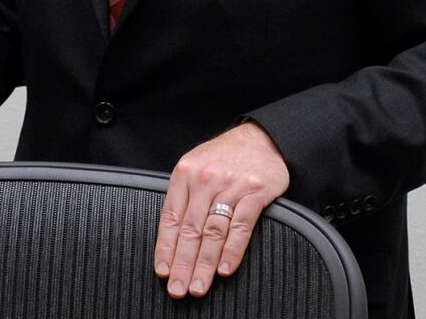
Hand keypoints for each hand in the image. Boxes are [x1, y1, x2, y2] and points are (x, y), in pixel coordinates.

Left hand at [154, 122, 289, 297]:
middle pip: (191, 230)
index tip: (163, 271)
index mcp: (186, 174)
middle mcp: (206, 179)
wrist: (262, 137)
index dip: (165, 248)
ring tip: (199, 285)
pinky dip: (232, 250)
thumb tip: (171, 236)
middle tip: (179, 288)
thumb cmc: (226, 155)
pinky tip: (224, 268)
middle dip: (183, 263)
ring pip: (213, 231)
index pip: (170, 218)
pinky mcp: (255, 192)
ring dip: (204, 263)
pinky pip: (241, 226)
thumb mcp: (196, 165)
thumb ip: (184, 196)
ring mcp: (231, 185)